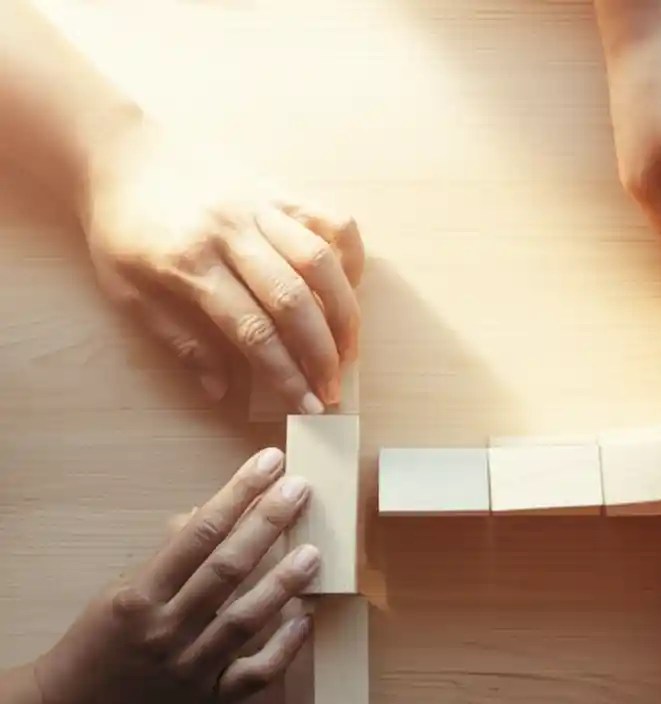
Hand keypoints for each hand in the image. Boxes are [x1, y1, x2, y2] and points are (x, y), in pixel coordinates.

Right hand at [31, 448, 318, 703]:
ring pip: (245, 619)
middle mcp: (165, 630)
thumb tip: (200, 512)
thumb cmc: (100, 644)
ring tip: (313, 551)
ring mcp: (189, 668)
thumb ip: (164, 555)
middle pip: (226, 569)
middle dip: (267, 523)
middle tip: (300, 489)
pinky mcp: (209, 701)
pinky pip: (256, 673)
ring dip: (283, 582)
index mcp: (140, 596)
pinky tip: (305, 617)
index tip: (268, 463)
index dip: (237, 494)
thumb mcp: (118, 592)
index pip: (198, 534)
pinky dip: (284, 646)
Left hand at [81, 121, 364, 412]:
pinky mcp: (281, 188)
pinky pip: (332, 220)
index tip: (306, 405)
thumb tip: (221, 390)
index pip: (252, 328)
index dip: (286, 373)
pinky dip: (351, 256)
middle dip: (323, 352)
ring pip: (321, 259)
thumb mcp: (128, 291)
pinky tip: (348, 288)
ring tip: (349, 347)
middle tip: (334, 388)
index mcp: (189, 262)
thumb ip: (179, 340)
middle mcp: (232, 232)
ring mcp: (261, 205)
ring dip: (346, 311)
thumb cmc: (121, 229)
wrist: (120, 154)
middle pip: (294, 299)